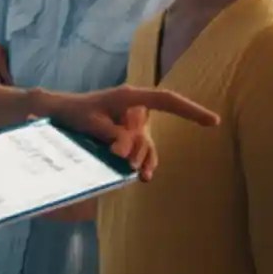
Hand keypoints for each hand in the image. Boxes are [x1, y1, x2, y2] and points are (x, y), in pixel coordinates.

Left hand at [34, 85, 218, 178]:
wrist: (59, 113)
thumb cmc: (74, 112)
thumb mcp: (90, 122)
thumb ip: (110, 133)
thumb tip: (126, 150)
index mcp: (129, 98)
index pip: (167, 101)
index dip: (190, 111)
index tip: (213, 122)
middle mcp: (135, 110)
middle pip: (150, 132)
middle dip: (140, 149)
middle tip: (120, 159)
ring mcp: (133, 123)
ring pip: (147, 145)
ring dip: (142, 159)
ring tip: (137, 174)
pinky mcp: (128, 136)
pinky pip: (142, 151)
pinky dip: (143, 162)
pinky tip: (143, 176)